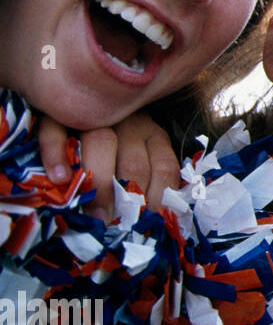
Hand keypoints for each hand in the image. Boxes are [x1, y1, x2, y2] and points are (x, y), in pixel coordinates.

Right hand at [37, 112, 180, 219]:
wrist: (78, 99)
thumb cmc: (113, 145)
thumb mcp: (139, 157)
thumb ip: (147, 181)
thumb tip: (153, 219)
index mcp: (152, 135)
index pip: (165, 166)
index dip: (159, 197)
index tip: (148, 222)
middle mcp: (129, 123)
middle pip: (133, 161)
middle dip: (127, 196)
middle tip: (116, 225)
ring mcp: (93, 115)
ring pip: (102, 142)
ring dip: (100, 181)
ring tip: (95, 215)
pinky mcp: (57, 112)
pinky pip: (55, 131)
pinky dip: (56, 155)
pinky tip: (59, 180)